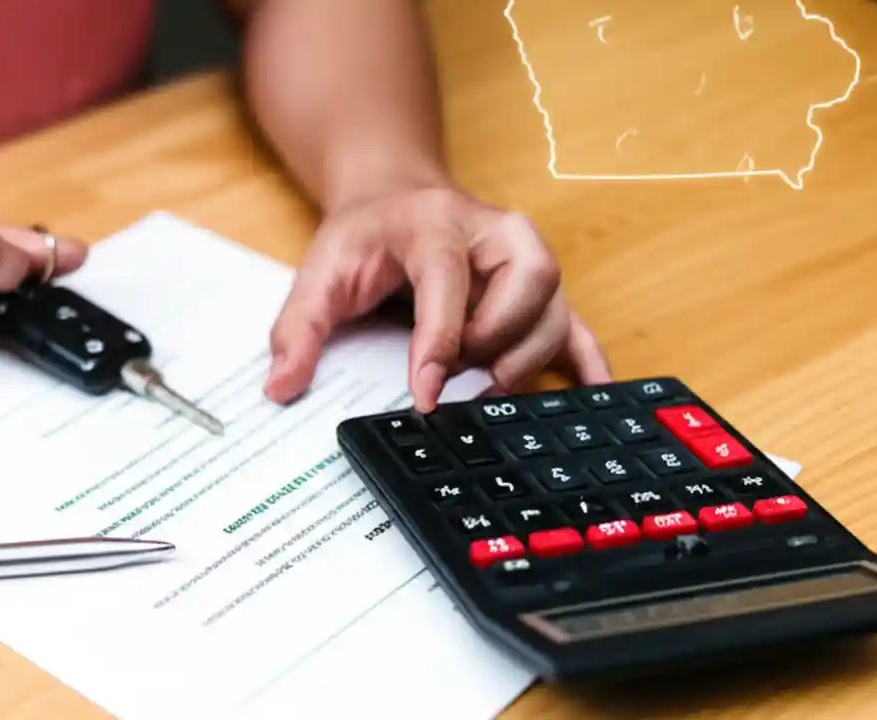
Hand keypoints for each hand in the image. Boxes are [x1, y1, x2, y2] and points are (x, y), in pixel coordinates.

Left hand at [264, 186, 609, 411]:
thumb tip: (281, 386)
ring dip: (525, 359)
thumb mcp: (320, 270)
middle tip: (455, 378)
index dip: (439, 343)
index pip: (448, 284)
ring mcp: (525, 261)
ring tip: (484, 390)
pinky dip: (588, 362)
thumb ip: (298, 327)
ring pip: (555, 309)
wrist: (396, 196)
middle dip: (491, 342)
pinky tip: (595, 392)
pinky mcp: (540, 290)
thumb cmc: (365, 235)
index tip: (423, 395)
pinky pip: (576, 324)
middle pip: (527, 287)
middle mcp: (496, 235)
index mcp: (437, 224)